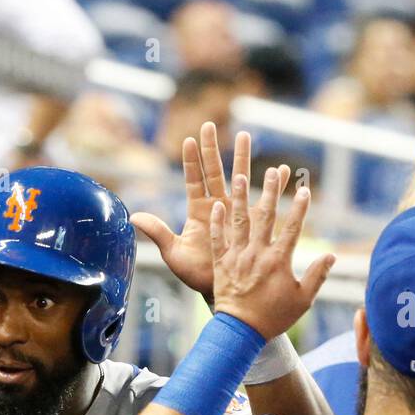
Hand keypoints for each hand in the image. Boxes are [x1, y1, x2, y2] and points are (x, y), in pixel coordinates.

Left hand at [131, 125, 287, 298]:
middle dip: (212, 148)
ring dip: (242, 157)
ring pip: (240, 178)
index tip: (188, 140)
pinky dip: (273, 185)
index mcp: (198, 212)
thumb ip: (158, 232)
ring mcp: (237, 211)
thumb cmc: (196, 275)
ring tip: (244, 135)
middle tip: (209, 124)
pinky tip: (281, 170)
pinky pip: (264, 199)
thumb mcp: (174, 253)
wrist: (219, 290)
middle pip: (215, 171)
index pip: (194, 180)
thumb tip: (133, 215)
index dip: (191, 161)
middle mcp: (217, 206)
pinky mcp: (254, 222)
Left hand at [207, 167, 333, 340]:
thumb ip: (317, 276)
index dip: (300, 208)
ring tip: (238, 176)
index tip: (305, 190)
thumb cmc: (273, 318)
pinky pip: (218, 239)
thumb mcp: (302, 300)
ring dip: (239, 198)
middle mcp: (257, 254)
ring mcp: (237, 257)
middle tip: (273, 171)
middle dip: (270, 192)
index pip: (293, 228)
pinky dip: (217, 222)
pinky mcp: (221, 264)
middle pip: (265, 217)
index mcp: (279, 261)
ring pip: (239, 222)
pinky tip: (217, 205)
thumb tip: (331, 255)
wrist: (241, 333)